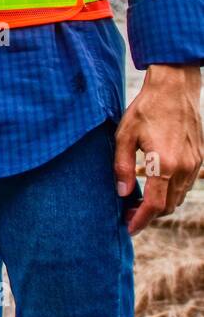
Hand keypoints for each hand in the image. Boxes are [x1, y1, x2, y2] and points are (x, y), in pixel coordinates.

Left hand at [115, 62, 203, 235]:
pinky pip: (186, 185)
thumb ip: (121, 166)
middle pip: (168, 206)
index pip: (154, 205)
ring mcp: (195, 164)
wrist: (175, 89)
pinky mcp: (199, 157)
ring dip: (160, 205)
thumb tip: (122, 192)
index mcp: (165, 164)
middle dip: (149, 215)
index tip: (128, 228)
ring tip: (138, 202)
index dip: (140, 220)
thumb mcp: (124, 135)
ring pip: (179, 197)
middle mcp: (184, 168)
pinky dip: (171, 192)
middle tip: (128, 214)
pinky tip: (155, 187)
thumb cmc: (146, 109)